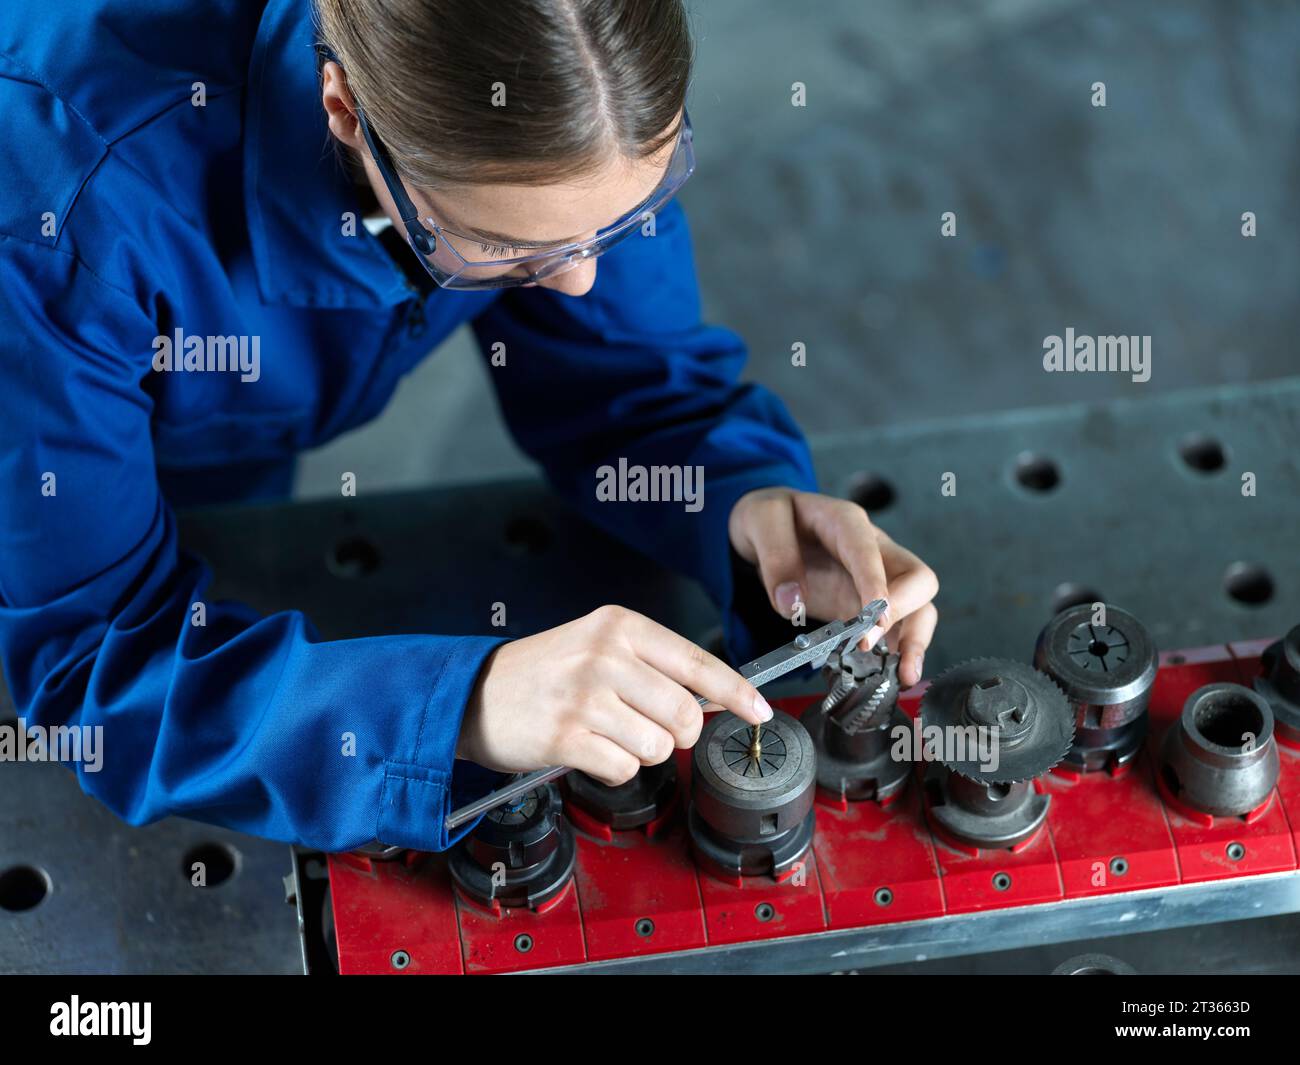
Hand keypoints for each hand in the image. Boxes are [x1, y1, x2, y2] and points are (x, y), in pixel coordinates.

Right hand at [456, 605, 772, 784]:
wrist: (475, 691)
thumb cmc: (546, 671)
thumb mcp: (600, 644)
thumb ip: (656, 665)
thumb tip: (716, 698)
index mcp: (620, 626)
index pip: (697, 662)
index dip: (736, 693)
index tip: (761, 712)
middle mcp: (605, 655)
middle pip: (684, 713)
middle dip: (676, 733)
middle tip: (647, 727)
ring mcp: (584, 696)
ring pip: (657, 747)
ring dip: (641, 752)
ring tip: (607, 734)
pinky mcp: (564, 736)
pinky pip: (622, 769)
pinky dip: (612, 768)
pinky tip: (587, 749)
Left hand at [728, 487, 938, 687]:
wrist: (767, 526)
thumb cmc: (771, 516)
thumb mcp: (760, 519)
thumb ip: (775, 556)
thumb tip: (791, 603)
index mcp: (846, 522)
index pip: (871, 552)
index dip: (877, 584)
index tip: (872, 619)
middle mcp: (872, 549)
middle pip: (917, 578)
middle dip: (905, 614)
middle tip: (869, 645)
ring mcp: (874, 578)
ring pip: (918, 606)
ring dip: (915, 640)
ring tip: (904, 675)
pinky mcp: (865, 603)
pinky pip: (896, 626)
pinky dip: (898, 650)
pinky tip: (892, 674)